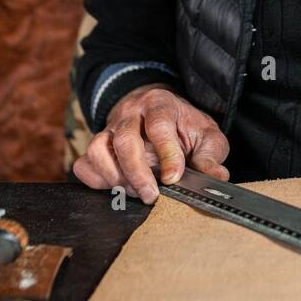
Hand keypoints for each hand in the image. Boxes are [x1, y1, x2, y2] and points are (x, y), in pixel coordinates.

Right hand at [72, 85, 229, 204]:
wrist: (157, 112)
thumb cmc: (184, 127)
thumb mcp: (205, 135)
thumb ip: (211, 155)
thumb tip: (217, 177)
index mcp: (161, 105)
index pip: (159, 126)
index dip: (167, 154)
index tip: (173, 178)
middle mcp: (131, 113)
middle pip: (125, 140)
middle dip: (138, 173)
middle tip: (151, 196)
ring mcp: (110, 128)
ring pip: (99, 149)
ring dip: (114, 177)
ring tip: (133, 193)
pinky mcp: (98, 145)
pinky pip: (84, 163)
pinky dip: (95, 180)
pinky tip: (115, 188)